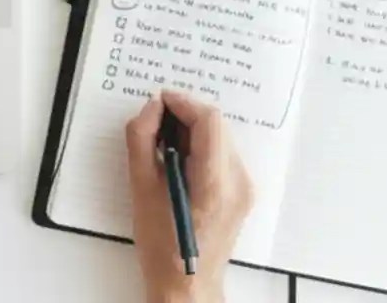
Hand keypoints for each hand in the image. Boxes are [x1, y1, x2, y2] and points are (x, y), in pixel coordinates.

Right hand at [126, 91, 253, 302]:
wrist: (187, 285)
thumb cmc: (160, 244)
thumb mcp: (140, 189)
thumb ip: (141, 140)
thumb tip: (152, 107)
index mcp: (215, 182)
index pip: (209, 121)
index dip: (182, 102)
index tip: (159, 101)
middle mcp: (239, 181)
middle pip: (217, 126)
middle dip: (185, 116)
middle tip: (156, 124)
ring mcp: (245, 188)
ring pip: (220, 138)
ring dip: (193, 131)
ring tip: (164, 146)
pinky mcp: (243, 193)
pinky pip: (223, 155)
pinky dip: (201, 148)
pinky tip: (180, 163)